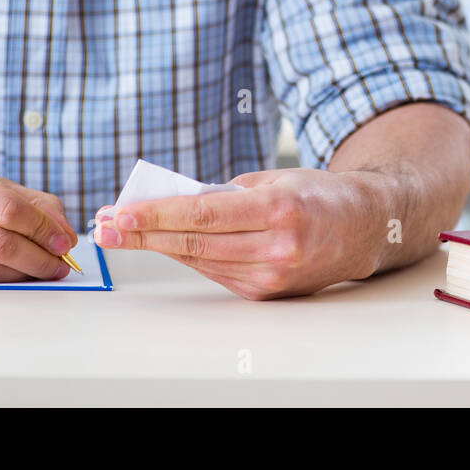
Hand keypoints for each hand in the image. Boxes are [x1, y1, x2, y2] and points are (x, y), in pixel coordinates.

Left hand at [94, 167, 385, 299]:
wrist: (364, 228)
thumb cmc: (318, 194)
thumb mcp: (274, 178)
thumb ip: (225, 192)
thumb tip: (173, 203)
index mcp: (278, 209)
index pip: (202, 215)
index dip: (156, 217)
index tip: (120, 215)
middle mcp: (276, 247)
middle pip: (194, 243)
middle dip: (143, 236)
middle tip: (105, 227)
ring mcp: (272, 274)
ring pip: (200, 260)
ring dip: (159, 247)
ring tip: (124, 233)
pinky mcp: (268, 291)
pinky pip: (218, 271)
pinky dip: (191, 255)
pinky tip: (168, 243)